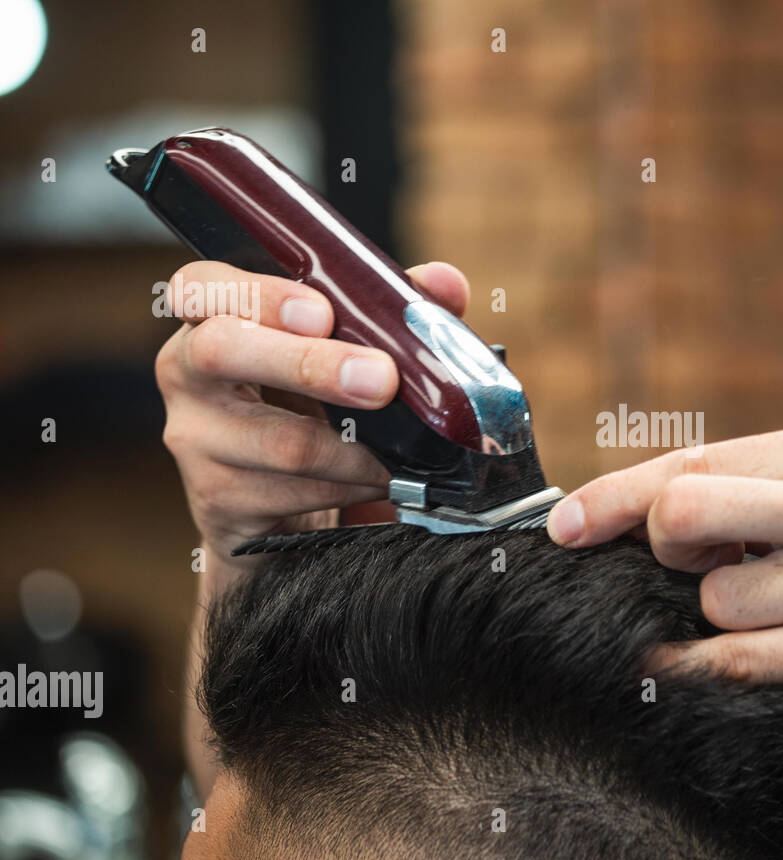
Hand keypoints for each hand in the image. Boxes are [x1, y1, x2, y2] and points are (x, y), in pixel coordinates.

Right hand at [154, 259, 470, 570]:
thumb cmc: (307, 405)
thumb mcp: (341, 350)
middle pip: (225, 351)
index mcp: (211, 316)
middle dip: (311, 364)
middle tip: (381, 381)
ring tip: (404, 450)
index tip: (323, 312)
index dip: (260, 294)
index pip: (203, 285)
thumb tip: (446, 283)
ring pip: (280, 442)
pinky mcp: (218, 500)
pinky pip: (296, 493)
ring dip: (356, 448)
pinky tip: (380, 480)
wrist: (275, 503)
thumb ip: (387, 310)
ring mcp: (195, 439)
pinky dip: (352, 487)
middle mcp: (186, 372)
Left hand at [546, 424, 782, 741]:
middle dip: (665, 548)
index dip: (615, 496)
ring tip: (780, 615)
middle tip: (694, 567)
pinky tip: (699, 659)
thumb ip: (766, 489)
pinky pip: (732, 657)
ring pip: (713, 596)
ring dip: (722, 616)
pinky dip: (698, 664)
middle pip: (683, 512)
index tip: (565, 526)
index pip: (696, 460)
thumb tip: (647, 508)